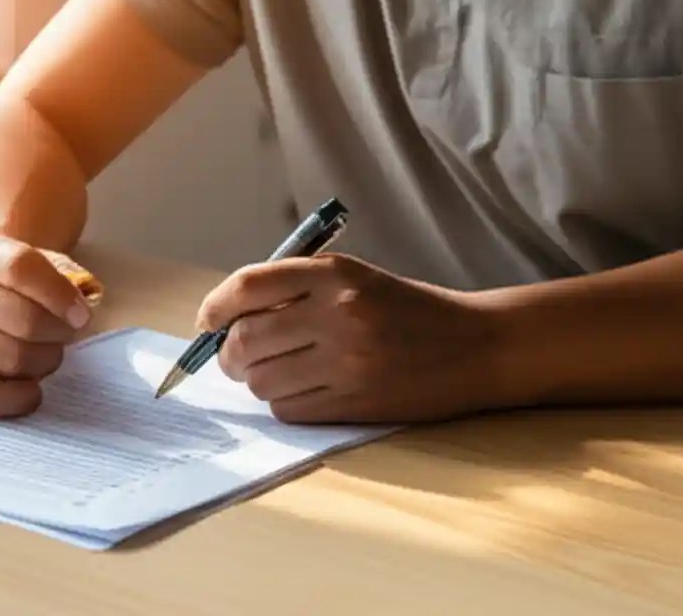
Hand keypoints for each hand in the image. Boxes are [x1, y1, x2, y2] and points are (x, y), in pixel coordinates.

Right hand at [0, 236, 92, 417]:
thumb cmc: (19, 281)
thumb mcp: (44, 262)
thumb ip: (67, 279)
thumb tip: (81, 309)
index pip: (20, 268)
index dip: (58, 294)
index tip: (82, 314)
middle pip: (21, 320)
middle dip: (57, 332)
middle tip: (66, 333)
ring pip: (9, 359)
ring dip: (43, 361)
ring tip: (47, 352)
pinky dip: (16, 398)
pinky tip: (33, 389)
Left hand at [197, 253, 504, 423]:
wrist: (475, 345)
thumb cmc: (404, 308)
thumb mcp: (354, 277)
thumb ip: (295, 288)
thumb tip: (225, 316)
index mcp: (335, 274)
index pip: (249, 285)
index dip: (215, 306)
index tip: (207, 321)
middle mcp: (339, 313)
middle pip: (245, 339)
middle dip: (227, 353)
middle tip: (233, 357)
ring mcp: (348, 361)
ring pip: (261, 380)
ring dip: (254, 380)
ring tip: (272, 372)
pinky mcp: (356, 401)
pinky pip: (288, 408)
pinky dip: (283, 402)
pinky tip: (302, 390)